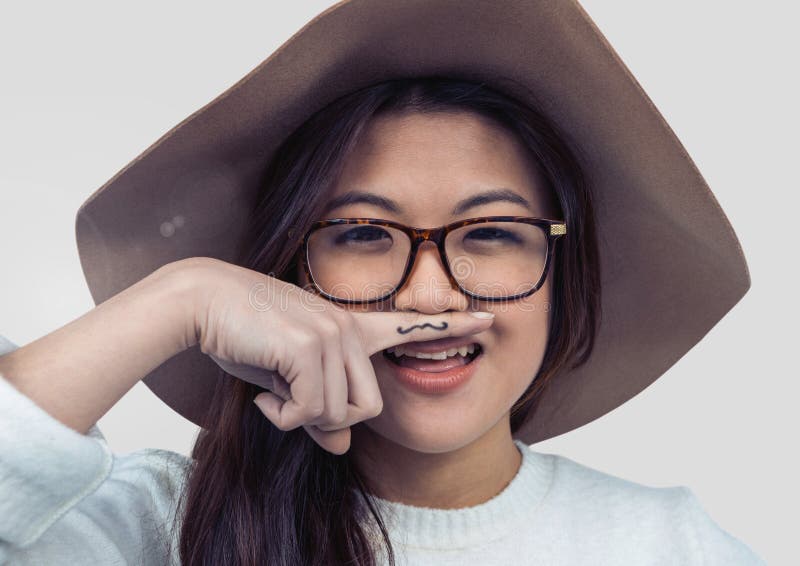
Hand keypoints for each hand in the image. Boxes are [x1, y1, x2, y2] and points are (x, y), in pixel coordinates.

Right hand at [185, 257, 494, 454]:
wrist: (203, 303)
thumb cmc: (245, 338)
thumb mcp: (287, 383)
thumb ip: (319, 413)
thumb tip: (342, 446)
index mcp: (349, 328)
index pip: (408, 327)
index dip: (449, 327)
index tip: (487, 319)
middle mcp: (349, 329)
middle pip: (369, 409)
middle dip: (329, 420)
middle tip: (288, 403)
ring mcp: (333, 336)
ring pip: (340, 415)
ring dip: (299, 418)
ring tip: (271, 390)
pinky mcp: (311, 347)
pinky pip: (311, 412)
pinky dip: (282, 418)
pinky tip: (263, 394)